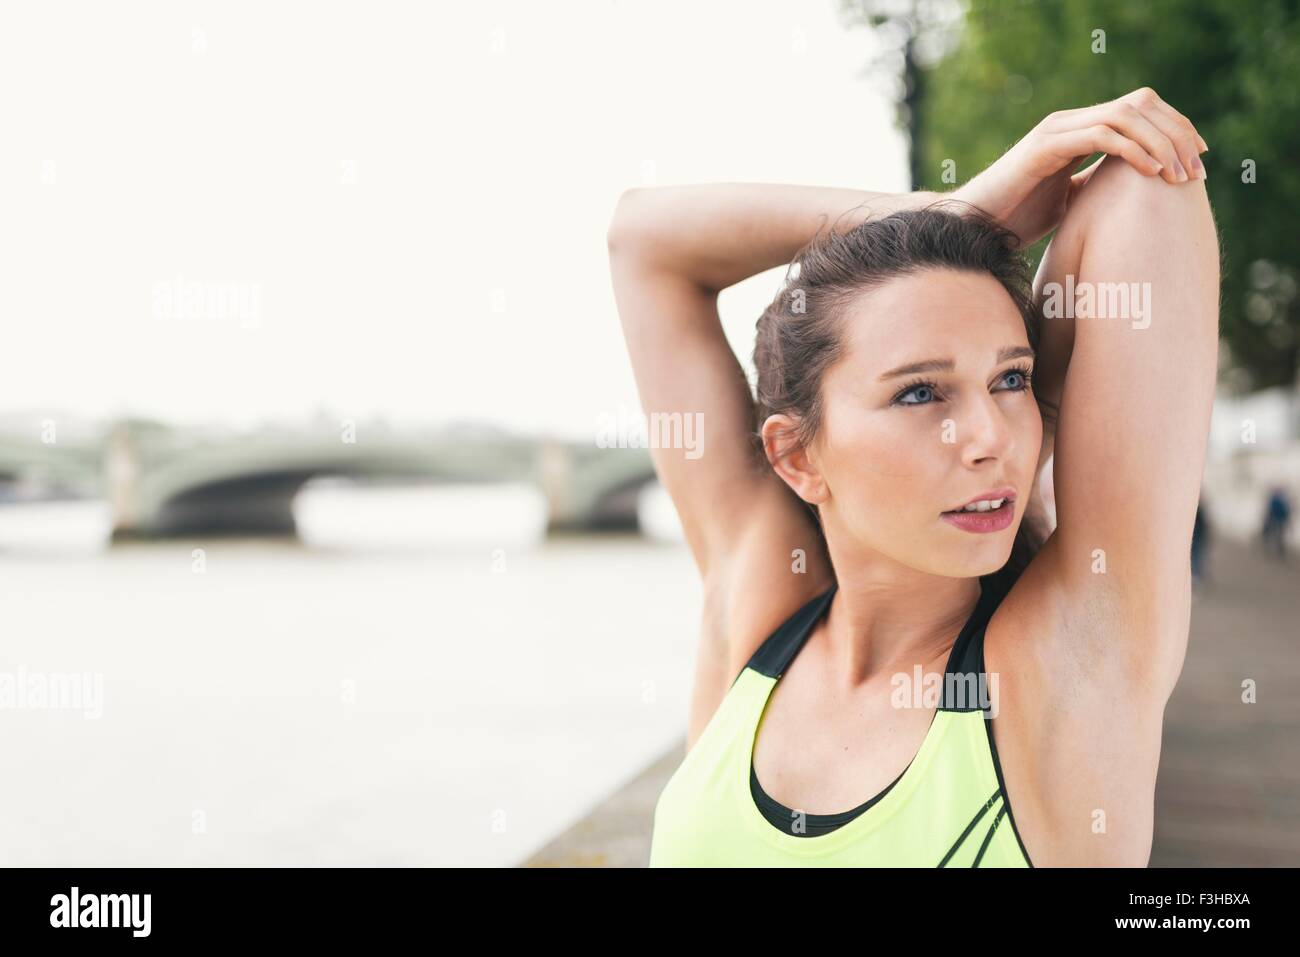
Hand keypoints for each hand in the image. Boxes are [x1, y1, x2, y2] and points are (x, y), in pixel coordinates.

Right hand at [951, 87, 1207, 247]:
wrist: (973, 228)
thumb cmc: (1015, 221)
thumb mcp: (1069, 202)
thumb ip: (1096, 186)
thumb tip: (1130, 194)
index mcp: (1078, 131)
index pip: (1140, 111)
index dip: (1176, 129)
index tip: (1199, 161)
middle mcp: (1069, 122)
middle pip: (1142, 104)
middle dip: (1178, 133)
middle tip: (1198, 170)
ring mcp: (1056, 131)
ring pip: (1127, 114)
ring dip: (1162, 143)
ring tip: (1181, 175)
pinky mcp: (1045, 146)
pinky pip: (1103, 135)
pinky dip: (1134, 151)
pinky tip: (1152, 174)